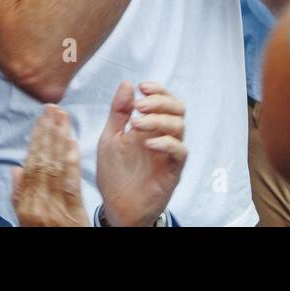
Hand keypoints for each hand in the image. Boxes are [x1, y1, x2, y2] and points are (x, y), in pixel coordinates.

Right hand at [11, 105, 89, 226]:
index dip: (36, 139)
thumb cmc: (45, 234)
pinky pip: (70, 182)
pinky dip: (70, 160)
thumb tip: (15, 169)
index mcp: (25, 205)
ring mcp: (53, 209)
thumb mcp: (25, 220)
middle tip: (52, 108)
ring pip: (54, 167)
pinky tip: (72, 142)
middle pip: (41, 161)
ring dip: (58, 139)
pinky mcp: (72, 214)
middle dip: (47, 132)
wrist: (64, 251)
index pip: (30, 164)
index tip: (41, 119)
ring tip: (62, 117)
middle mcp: (36, 204)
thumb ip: (19, 195)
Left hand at [96, 80, 186, 226]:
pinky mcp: (172, 172)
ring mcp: (168, 154)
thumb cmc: (114, 173)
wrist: (116, 206)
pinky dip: (166, 143)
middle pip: (177, 109)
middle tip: (139, 106)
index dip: (158, 90)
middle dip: (160, 101)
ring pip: (179, 127)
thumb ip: (119, 113)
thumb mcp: (110, 138)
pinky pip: (179, 152)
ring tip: (136, 124)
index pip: (164, 100)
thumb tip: (127, 84)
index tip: (142, 86)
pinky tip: (147, 144)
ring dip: (158, 120)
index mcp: (150, 127)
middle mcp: (162, 137)